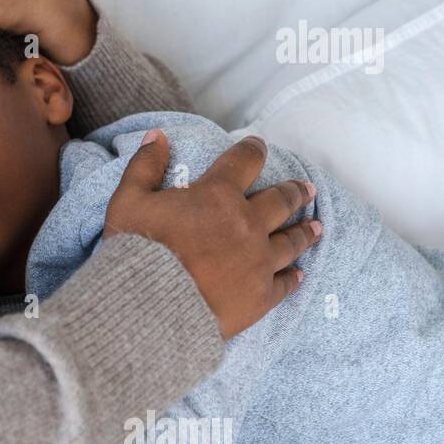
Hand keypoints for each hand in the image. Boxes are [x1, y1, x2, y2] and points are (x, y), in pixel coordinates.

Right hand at [103, 130, 321, 338]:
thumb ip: (144, 166)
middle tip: (306, 188)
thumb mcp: (127, 202)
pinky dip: (292, 277)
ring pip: (291, 241)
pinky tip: (298, 274)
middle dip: (294, 191)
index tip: (259, 146)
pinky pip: (285, 283)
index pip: (244, 161)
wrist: (150, 307)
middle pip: (281, 201)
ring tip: (316, 227)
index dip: (253, 150)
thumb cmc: (136, 251)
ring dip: (305, 231)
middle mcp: (247, 224)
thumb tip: (156, 136)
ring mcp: (258, 261)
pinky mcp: (260, 295)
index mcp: (217, 196)